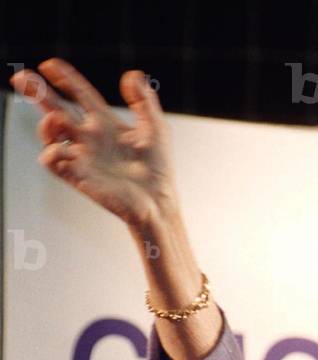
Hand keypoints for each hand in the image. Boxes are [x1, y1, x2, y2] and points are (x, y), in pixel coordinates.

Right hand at [9, 58, 177, 229]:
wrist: (158, 200)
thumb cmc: (158, 167)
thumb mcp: (156, 128)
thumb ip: (144, 101)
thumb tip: (133, 74)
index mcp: (105, 123)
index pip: (80, 95)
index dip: (66, 78)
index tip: (50, 64)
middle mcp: (89, 138)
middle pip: (56, 109)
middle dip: (37, 93)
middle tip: (22, 78)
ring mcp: (82, 156)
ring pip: (50, 135)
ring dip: (47, 124)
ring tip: (56, 117)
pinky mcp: (78, 176)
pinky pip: (53, 162)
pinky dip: (52, 152)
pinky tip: (62, 148)